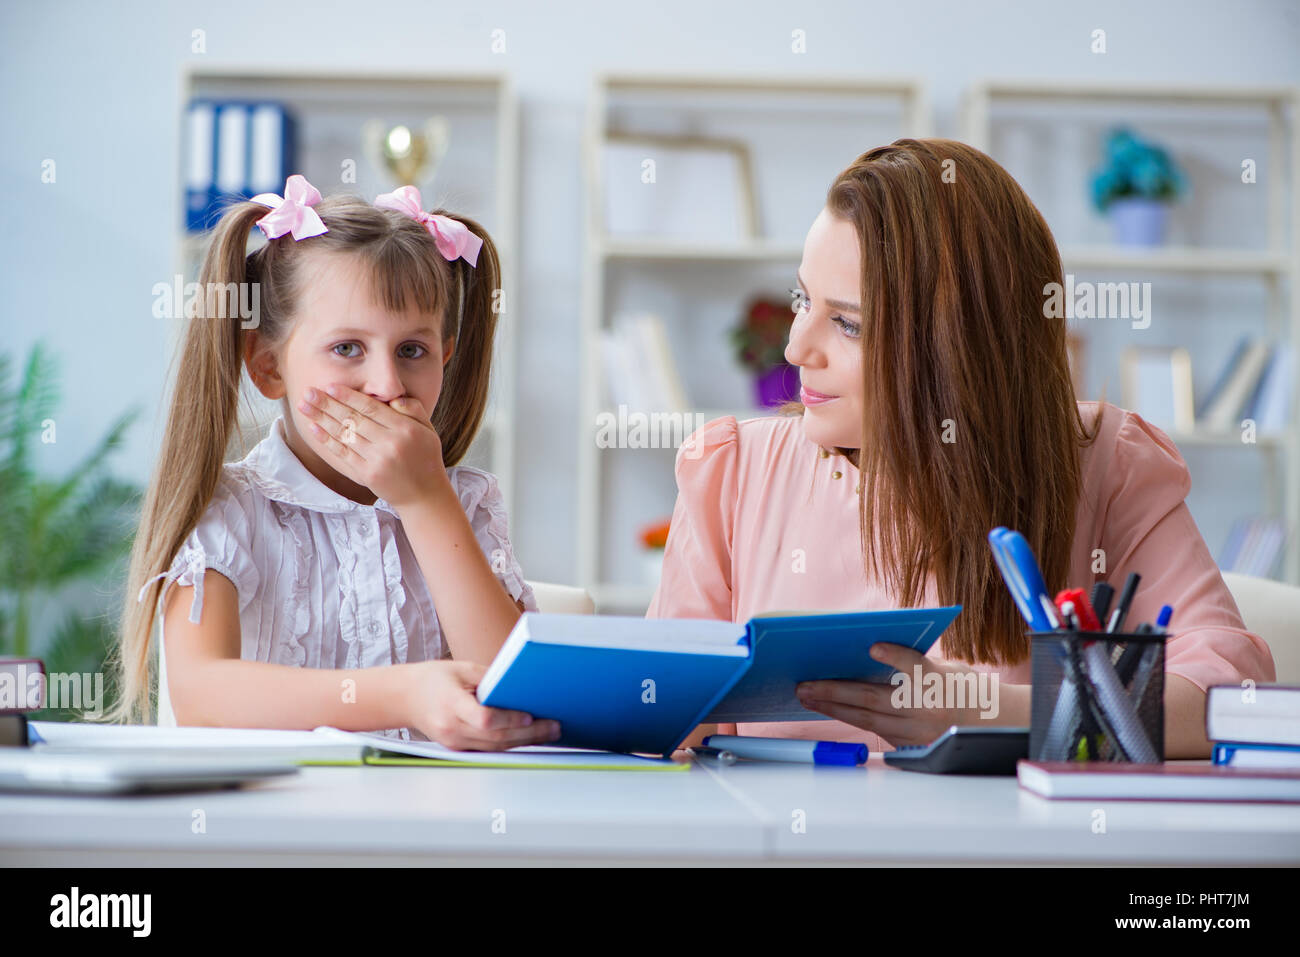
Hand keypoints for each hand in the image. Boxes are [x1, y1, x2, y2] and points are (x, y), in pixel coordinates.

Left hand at [297, 384, 452, 508]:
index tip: (330, 386)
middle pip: (353, 419)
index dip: (348, 396)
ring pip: (344, 434)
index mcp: (404, 429)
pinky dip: (327, 440)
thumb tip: (392, 398)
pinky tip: (314, 428)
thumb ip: (413, 408)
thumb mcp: (428, 429)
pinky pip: (343, 454)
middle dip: (327, 404)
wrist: (424, 495)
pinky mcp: (367, 474)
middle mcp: (390, 443)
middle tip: (308, 392)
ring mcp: (377, 460)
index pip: (371, 408)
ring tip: (304, 406)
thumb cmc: (425, 458)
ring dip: (321, 419)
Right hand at [405, 660, 561, 750]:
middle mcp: (451, 728)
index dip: (508, 719)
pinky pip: (489, 749)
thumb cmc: (434, 679)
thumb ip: (490, 678)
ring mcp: (454, 742)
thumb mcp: (461, 668)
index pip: (483, 718)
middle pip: (495, 737)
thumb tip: (521, 685)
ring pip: (495, 747)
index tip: (529, 715)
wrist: (405, 698)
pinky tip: (530, 737)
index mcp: (450, 704)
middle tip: (554, 726)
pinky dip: (511, 743)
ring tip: (551, 732)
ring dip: (525, 741)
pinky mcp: (458, 749)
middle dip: (529, 733)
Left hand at [795, 642, 988, 747]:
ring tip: (807, 698)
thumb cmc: (963, 688)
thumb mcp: (946, 668)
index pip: (916, 666)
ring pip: (868, 719)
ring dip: (834, 708)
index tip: (874, 646)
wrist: (991, 725)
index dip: (896, 656)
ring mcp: (918, 730)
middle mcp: (928, 708)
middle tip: (805, 685)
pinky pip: (874, 730)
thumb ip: (914, 662)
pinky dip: (850, 718)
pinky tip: (829, 708)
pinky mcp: (911, 746)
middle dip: (835, 691)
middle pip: (875, 698)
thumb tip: (871, 653)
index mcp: (939, 681)